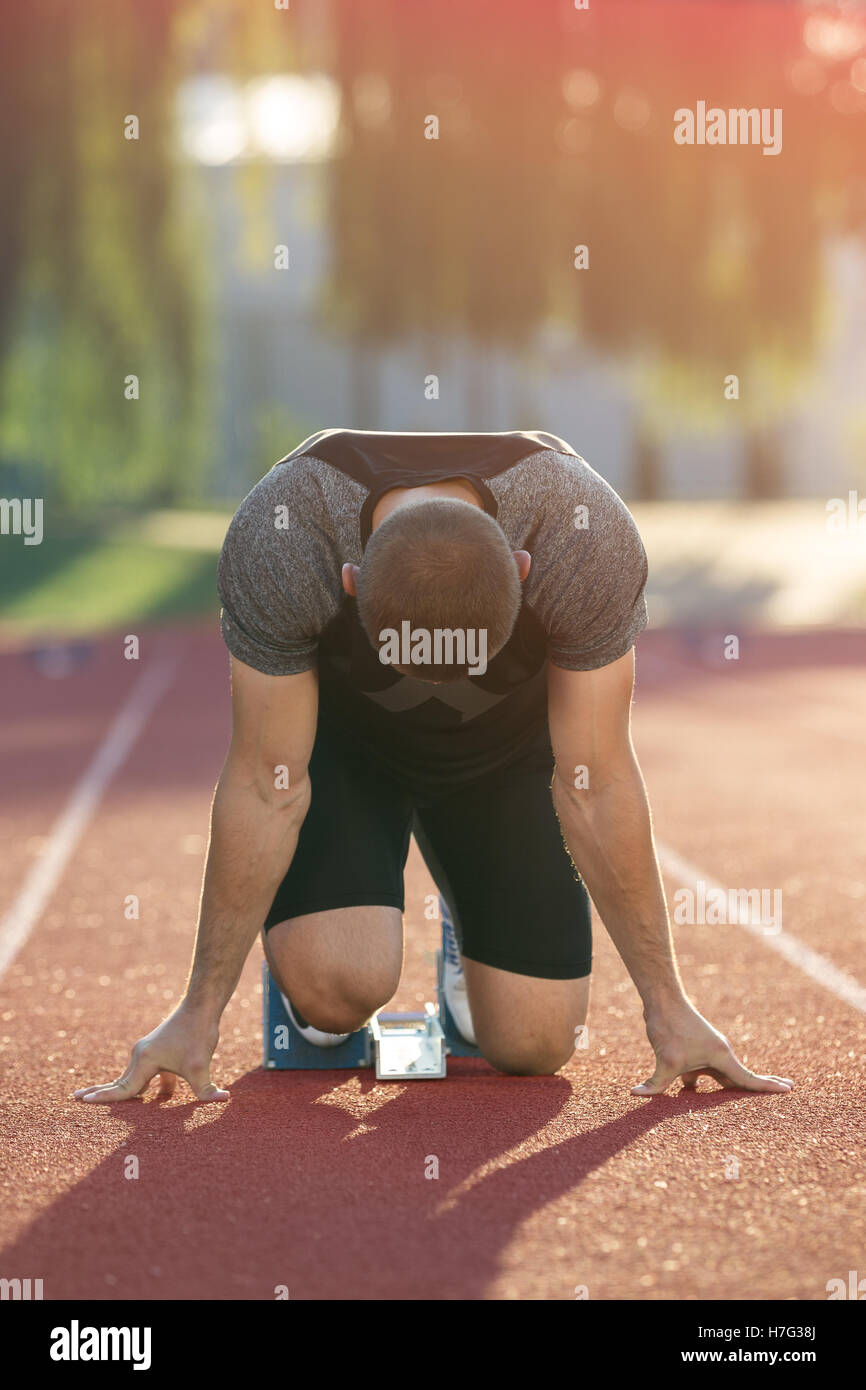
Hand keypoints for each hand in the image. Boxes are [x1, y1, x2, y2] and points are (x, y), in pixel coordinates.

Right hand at [74, 1002, 228, 1103]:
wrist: (201, 1006)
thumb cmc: (198, 1034)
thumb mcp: (201, 1065)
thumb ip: (207, 1089)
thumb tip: (224, 1100)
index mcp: (145, 1060)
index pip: (123, 1088)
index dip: (104, 1097)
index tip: (84, 1101)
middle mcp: (141, 1055)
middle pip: (120, 1082)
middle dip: (100, 1091)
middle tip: (76, 1098)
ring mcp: (148, 1052)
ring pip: (133, 1079)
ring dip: (123, 1093)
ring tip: (95, 1097)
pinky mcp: (157, 1051)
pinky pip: (148, 1075)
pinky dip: (146, 1088)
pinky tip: (155, 1100)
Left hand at [633, 1002, 792, 1096]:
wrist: (662, 1000)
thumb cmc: (670, 1027)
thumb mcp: (665, 1060)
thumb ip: (655, 1084)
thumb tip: (635, 1095)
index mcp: (721, 1057)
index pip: (748, 1079)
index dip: (768, 1087)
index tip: (790, 1090)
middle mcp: (719, 1055)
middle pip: (740, 1079)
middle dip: (757, 1089)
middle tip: (784, 1093)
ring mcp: (707, 1053)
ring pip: (719, 1078)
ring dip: (724, 1092)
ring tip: (739, 1107)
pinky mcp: (693, 1051)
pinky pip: (702, 1074)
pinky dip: (698, 1087)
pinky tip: (688, 1096)